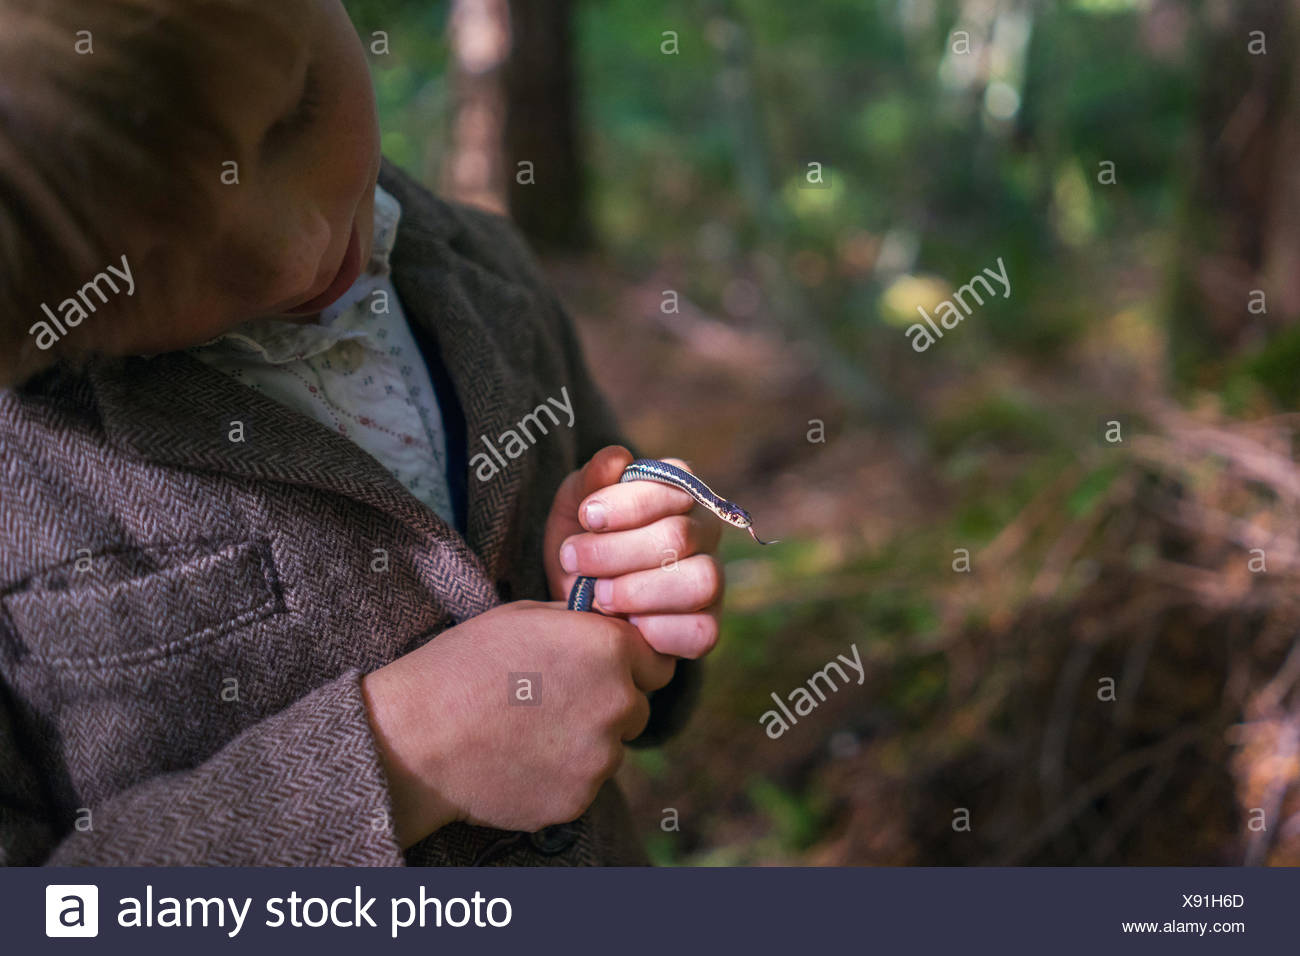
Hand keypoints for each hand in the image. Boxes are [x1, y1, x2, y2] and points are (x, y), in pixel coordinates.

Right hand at [360, 600, 674, 846]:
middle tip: (554, 701)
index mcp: (610, 649)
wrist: (416, 736)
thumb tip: (612, 626)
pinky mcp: (578, 799)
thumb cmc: (464, 664)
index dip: (629, 664)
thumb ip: (582, 623)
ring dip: (584, 742)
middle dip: (608, 704)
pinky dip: (560, 775)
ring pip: (610, 749)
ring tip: (526, 731)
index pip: (657, 662)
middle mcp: (618, 702)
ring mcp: (600, 757)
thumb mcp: (526, 616)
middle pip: (637, 708)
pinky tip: (518, 759)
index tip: (599, 669)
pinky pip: (584, 783)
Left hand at [543, 445, 724, 658]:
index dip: (625, 503)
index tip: (586, 517)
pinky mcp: (708, 626)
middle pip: (679, 536)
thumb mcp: (572, 510)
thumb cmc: (582, 545)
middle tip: (573, 560)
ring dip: (639, 591)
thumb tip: (616, 459)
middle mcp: (706, 530)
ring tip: (599, 595)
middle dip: (616, 551)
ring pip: (702, 582)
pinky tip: (627, 626)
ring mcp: (712, 579)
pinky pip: (702, 630)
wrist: (578, 604)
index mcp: (678, 492)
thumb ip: (590, 481)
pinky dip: (658, 631)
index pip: (669, 487)